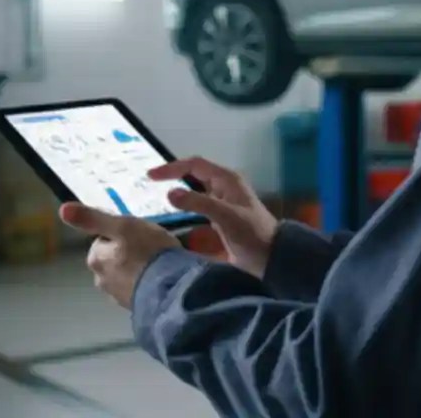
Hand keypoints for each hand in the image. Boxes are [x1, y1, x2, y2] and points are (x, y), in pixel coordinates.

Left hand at [59, 203, 180, 309]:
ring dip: (137, 270)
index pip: (103, 240)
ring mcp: (117, 296)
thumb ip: (94, 218)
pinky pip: (137, 289)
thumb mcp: (122, 226)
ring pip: (125, 275)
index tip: (139, 234)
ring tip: (158, 264)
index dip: (122, 234)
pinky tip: (160, 278)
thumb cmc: (148, 252)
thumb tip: (63, 210)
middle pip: (113, 259)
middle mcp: (100, 279)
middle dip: (127, 254)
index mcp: (95, 258)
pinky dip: (146, 283)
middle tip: (150, 249)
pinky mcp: (134, 307)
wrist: (171, 289)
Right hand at [150, 157, 278, 278]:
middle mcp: (224, 186)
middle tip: (149, 183)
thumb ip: (198, 203)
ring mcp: (223, 201)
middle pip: (194, 173)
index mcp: (227, 180)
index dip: (172, 168)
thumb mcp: (225, 216)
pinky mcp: (221, 217)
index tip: (150, 176)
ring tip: (156, 194)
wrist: (271, 257)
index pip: (195, 165)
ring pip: (196, 188)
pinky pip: (199, 204)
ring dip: (178, 188)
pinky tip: (174, 212)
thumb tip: (170, 193)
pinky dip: (185, 204)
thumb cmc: (251, 234)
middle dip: (173, 174)